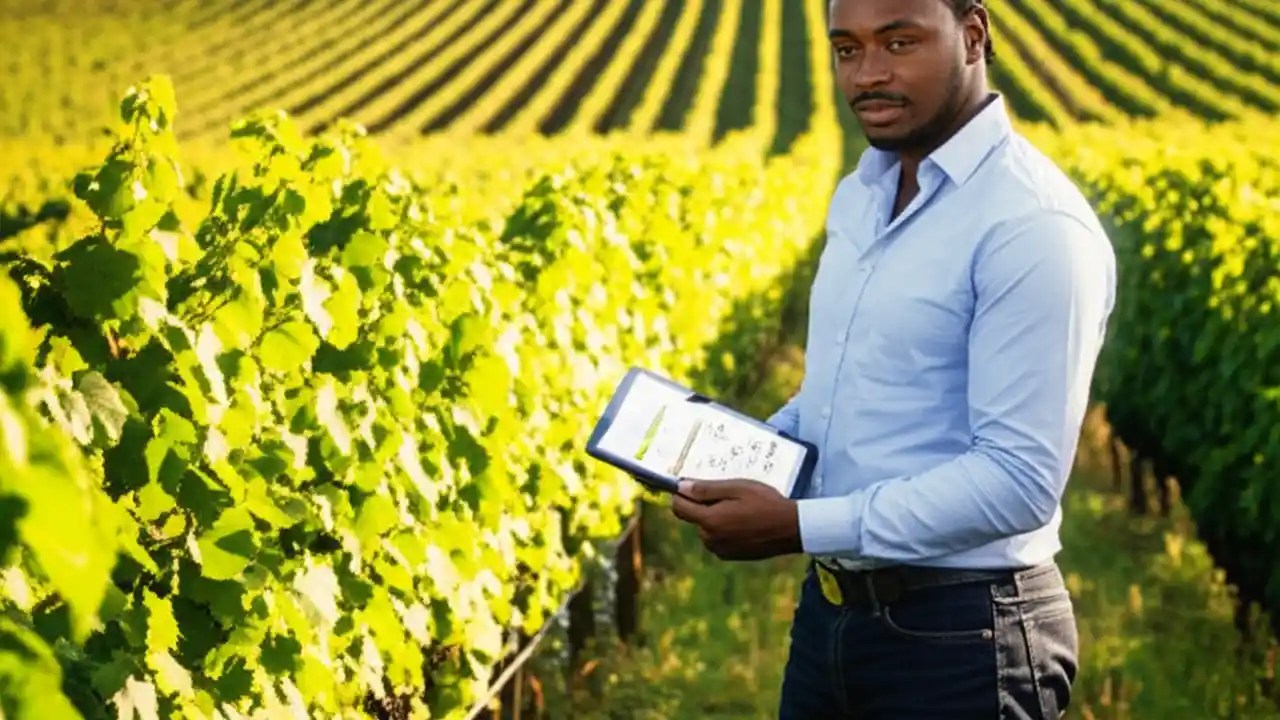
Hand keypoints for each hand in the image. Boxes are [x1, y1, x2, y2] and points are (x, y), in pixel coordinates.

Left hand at [669, 478, 802, 560]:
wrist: (791, 529)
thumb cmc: (765, 503)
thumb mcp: (737, 488)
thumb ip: (706, 489)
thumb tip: (681, 487)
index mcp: (709, 520)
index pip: (679, 507)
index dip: (680, 494)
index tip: (689, 485)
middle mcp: (710, 539)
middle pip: (694, 518)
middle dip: (703, 505)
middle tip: (729, 496)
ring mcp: (720, 549)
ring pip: (706, 529)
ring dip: (715, 518)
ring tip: (740, 509)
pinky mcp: (730, 556)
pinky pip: (718, 539)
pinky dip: (724, 530)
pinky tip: (744, 523)